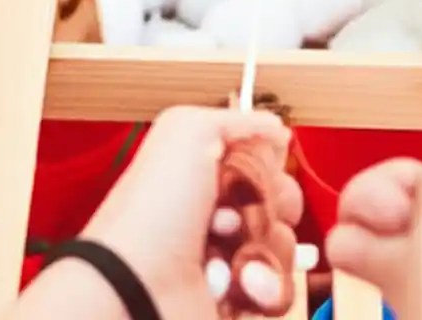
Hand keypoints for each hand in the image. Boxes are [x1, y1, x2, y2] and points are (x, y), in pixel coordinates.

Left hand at [85, 107, 301, 317]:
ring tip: (233, 252)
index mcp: (203, 176)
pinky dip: (266, 286)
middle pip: (281, 205)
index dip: (268, 169)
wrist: (136, 287)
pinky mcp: (239, 300)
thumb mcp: (187, 132)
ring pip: (285, 249)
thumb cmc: (152, 211)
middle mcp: (215, 217)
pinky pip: (279, 292)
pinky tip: (240, 283)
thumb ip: (239, 120)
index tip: (256, 170)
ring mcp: (228, 261)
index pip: (264, 166)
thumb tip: (278, 130)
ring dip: (267, 247)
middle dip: (273, 205)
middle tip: (240, 210)